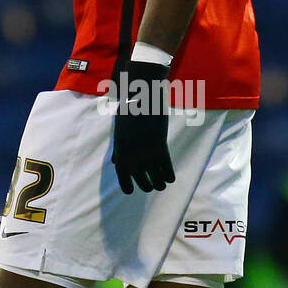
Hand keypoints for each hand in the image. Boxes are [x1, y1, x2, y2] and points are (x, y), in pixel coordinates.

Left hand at [111, 60, 175, 194]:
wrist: (142, 96)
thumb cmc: (129, 111)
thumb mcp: (119, 132)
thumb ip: (118, 150)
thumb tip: (116, 163)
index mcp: (120, 151)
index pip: (123, 177)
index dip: (127, 186)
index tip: (131, 191)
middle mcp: (132, 156)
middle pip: (141, 180)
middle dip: (146, 185)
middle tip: (150, 186)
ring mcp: (147, 153)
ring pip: (155, 178)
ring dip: (158, 183)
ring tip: (160, 185)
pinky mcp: (160, 147)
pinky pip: (166, 169)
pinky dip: (168, 175)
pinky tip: (170, 178)